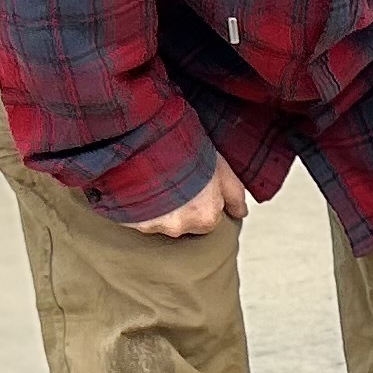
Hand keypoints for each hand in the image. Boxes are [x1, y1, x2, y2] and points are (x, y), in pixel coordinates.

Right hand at [137, 157, 251, 238]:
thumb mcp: (223, 171)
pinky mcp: (131, 220)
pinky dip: (139, 205)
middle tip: (176, 181)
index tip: (197, 185)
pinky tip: (140, 184)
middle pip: (183, 222)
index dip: (204, 200)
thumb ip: (234, 196)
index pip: (208, 219)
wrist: (152, 144)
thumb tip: (241, 213)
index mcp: (205, 218)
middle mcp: (180, 227)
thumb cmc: (191, 154)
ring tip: (156, 179)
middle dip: (181, 207)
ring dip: (158, 206)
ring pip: (159, 219)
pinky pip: (137, 215)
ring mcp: (153, 225)